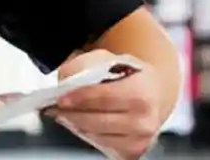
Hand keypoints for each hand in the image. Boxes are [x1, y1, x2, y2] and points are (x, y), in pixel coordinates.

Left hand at [46, 50, 162, 159]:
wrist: (155, 94)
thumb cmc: (128, 76)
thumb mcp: (107, 59)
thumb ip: (84, 65)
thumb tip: (64, 81)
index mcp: (141, 94)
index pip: (103, 97)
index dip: (78, 98)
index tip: (60, 98)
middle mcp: (144, 121)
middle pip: (96, 121)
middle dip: (71, 114)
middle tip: (54, 107)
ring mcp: (140, 140)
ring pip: (94, 135)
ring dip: (75, 124)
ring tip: (65, 113)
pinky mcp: (132, 153)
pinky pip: (100, 145)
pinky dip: (86, 133)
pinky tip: (81, 122)